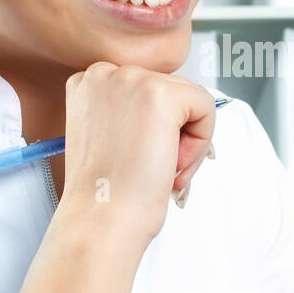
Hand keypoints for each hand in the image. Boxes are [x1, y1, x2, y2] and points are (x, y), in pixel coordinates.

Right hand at [58, 62, 216, 245]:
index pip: (144, 90)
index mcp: (88, 82)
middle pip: (169, 90)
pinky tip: (173, 162)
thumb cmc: (105, 191)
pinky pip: (205, 105)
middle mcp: (105, 73)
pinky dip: (201, 140)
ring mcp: (133, 80)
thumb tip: (169, 112)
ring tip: (163, 168)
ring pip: (189, 98)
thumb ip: (127, 113)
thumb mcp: (107, 136)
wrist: (101, 219)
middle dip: (173, 132)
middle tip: (155, 167)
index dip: (153, 127)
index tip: (139, 155)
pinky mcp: (161, 94)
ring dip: (186, 138)